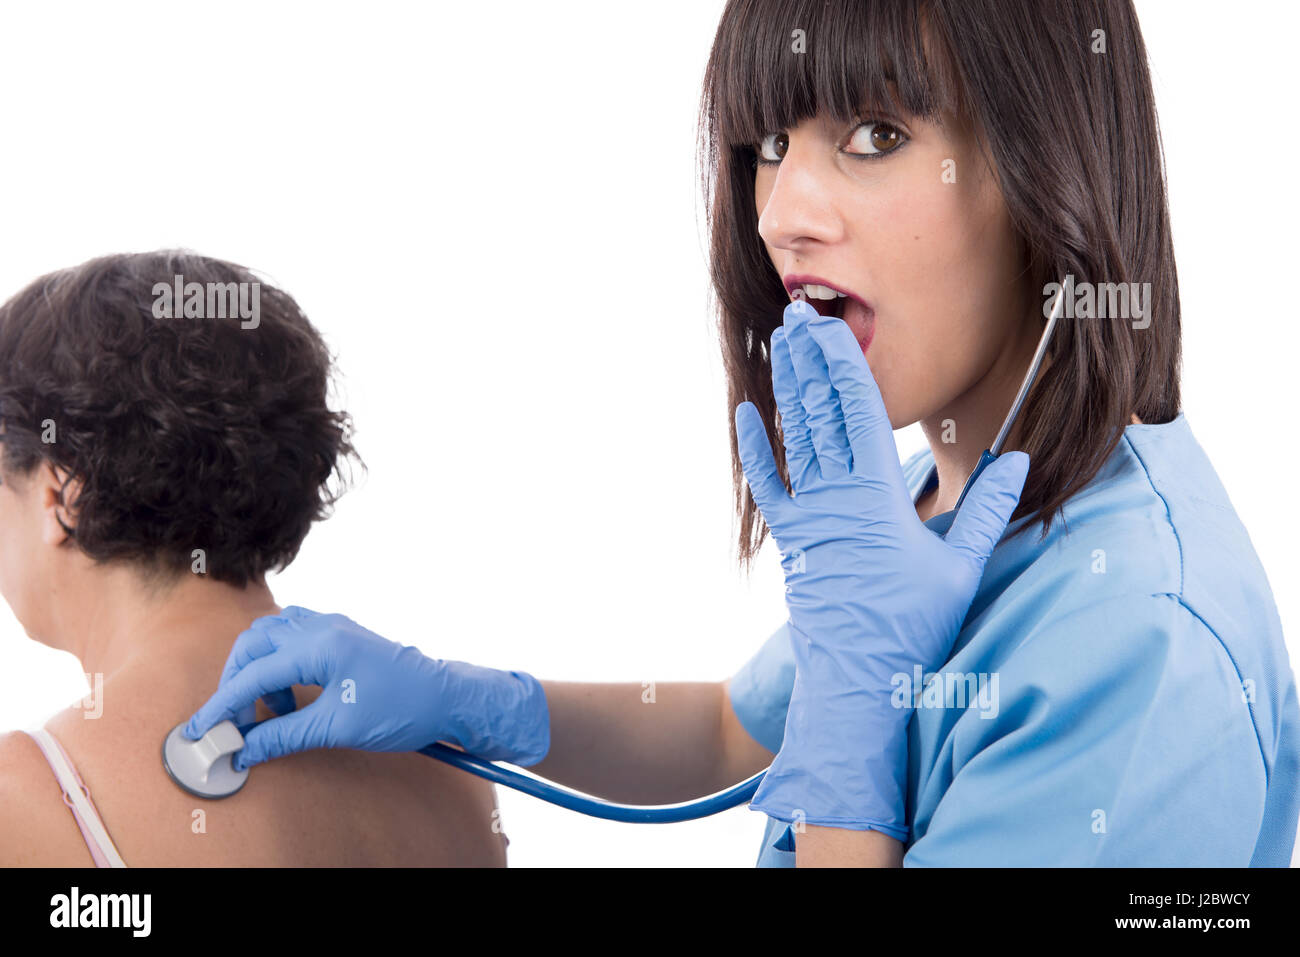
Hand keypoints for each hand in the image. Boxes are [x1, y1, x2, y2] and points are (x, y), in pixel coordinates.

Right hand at [184, 605, 549, 770]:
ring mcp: (333, 626)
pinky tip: (289, 692)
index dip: (222, 704)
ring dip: (258, 670)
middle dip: (236, 682)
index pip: (253, 673)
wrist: (447, 696)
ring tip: (272, 712)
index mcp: (320, 644)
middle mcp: (322, 626)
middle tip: (235, 721)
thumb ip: (283, 735)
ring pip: (271, 636)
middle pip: (253, 645)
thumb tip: (245, 749)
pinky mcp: (342, 634)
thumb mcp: (336, 727)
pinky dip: (279, 661)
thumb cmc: (402, 707)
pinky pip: (293, 635)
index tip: (203, 729)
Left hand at [734, 301, 1027, 838]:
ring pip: (794, 438)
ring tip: (782, 345)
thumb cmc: (914, 627)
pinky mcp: (792, 540)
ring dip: (788, 389)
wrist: (858, 681)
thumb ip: (988, 509)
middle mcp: (835, 497)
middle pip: (819, 413)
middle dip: (809, 361)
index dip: (842, 363)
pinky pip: (768, 485)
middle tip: (797, 316)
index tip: (830, 325)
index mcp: (877, 495)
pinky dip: (755, 449)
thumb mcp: (961, 567)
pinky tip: (745, 415)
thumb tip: (1018, 458)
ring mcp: (808, 517)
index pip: (857, 411)